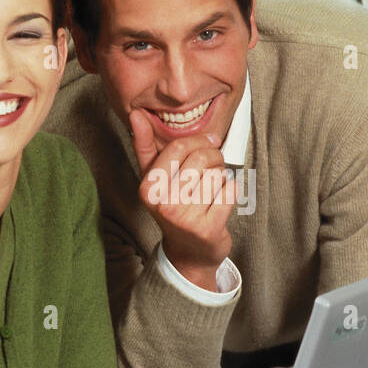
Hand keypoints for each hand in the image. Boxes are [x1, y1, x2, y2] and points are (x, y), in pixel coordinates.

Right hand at [129, 109, 234, 290]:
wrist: (189, 252)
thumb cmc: (173, 207)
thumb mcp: (154, 179)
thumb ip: (145, 146)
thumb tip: (136, 114)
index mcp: (148, 188)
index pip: (178, 147)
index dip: (198, 142)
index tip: (207, 144)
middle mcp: (163, 204)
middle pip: (202, 158)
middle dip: (214, 157)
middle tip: (214, 166)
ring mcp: (186, 218)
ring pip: (218, 174)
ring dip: (221, 177)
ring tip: (212, 188)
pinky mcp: (208, 228)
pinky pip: (230, 191)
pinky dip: (230, 193)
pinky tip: (219, 203)